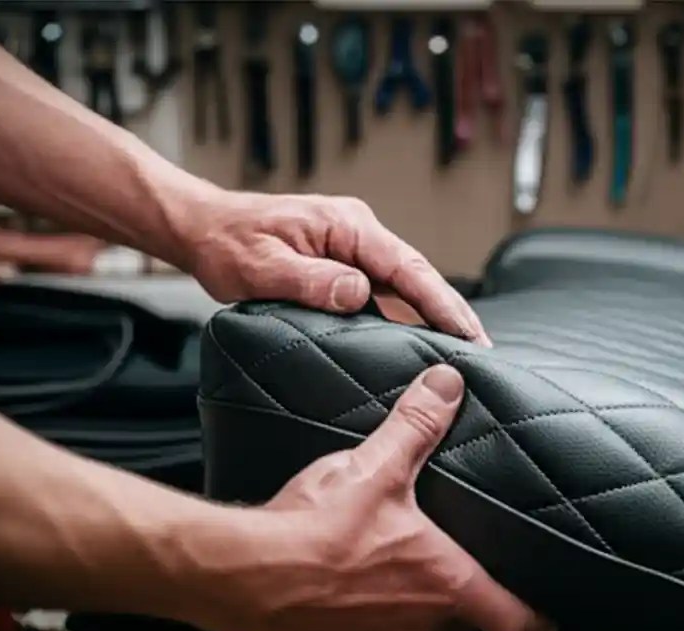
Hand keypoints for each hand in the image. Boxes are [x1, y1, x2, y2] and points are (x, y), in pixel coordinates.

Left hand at [181, 191, 490, 346]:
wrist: (203, 229)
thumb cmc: (228, 243)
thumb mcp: (264, 267)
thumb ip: (312, 281)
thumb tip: (359, 294)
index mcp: (348, 225)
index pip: (407, 267)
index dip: (440, 302)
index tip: (467, 332)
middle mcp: (357, 232)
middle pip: (416, 276)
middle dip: (449, 312)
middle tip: (480, 351)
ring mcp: (352, 248)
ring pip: (402, 286)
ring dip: (429, 316)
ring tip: (459, 353)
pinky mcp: (343, 265)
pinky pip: (382, 292)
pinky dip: (404, 316)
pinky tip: (416, 342)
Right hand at [209, 364, 553, 630]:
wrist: (245, 575)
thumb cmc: (317, 530)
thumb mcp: (376, 467)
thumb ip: (417, 425)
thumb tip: (449, 384)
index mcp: (440, 581)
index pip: (507, 615)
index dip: (534, 619)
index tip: (548, 621)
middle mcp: (414, 620)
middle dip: (469, 616)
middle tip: (472, 594)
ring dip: (416, 615)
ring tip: (407, 583)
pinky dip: (368, 619)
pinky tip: (351, 590)